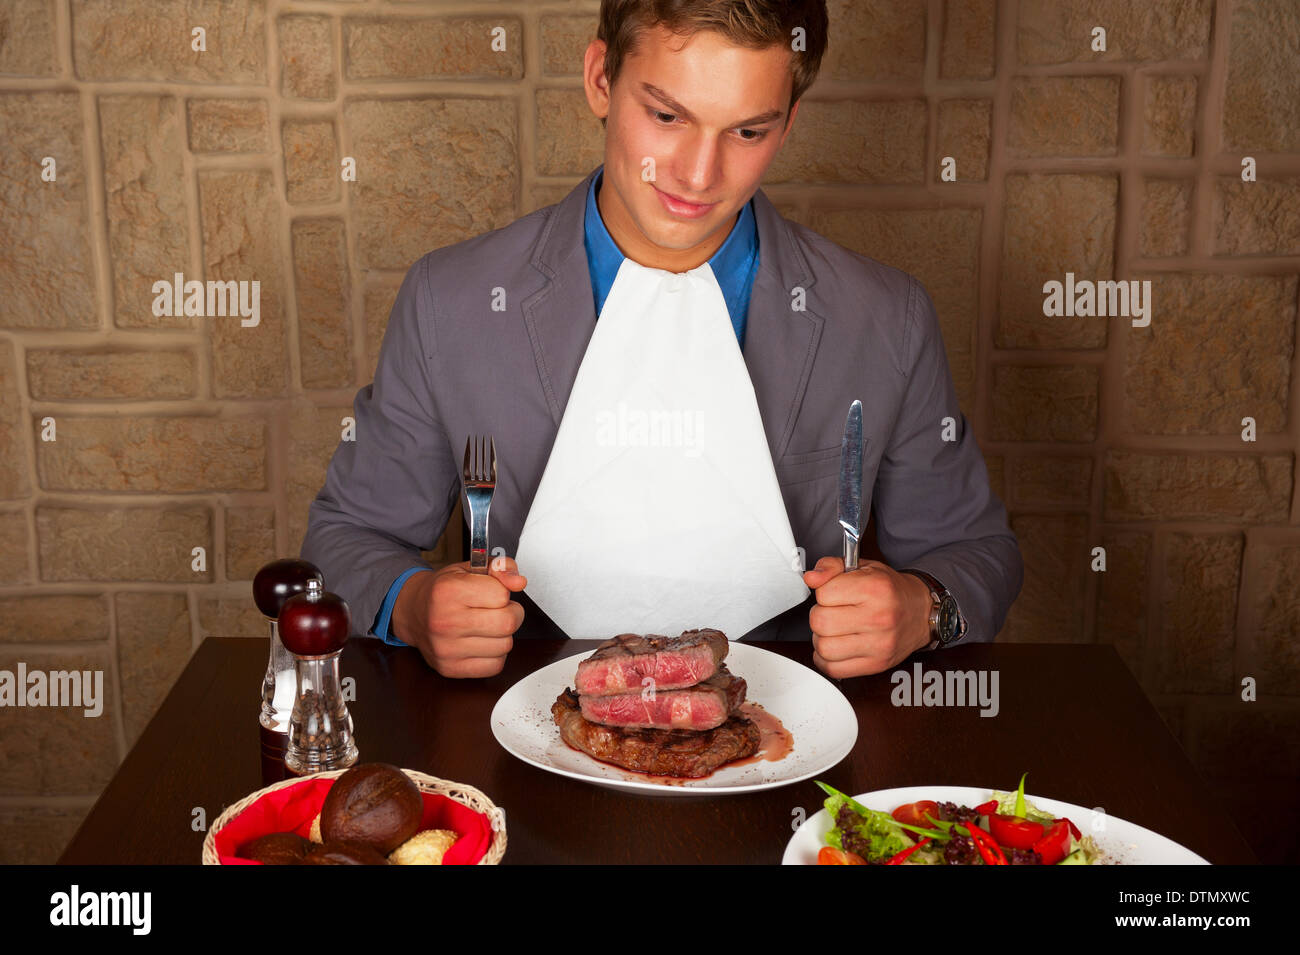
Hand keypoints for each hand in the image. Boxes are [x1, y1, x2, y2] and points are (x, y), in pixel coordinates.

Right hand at [392, 557, 527, 677]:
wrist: (413, 612)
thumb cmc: (443, 590)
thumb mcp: (469, 568)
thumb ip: (500, 568)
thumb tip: (518, 582)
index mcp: (448, 591)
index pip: (501, 595)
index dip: (502, 592)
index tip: (491, 592)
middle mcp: (444, 621)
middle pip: (507, 623)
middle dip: (511, 613)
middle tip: (498, 610)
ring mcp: (446, 648)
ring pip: (505, 645)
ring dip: (503, 635)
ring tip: (487, 625)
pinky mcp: (450, 668)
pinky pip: (495, 666)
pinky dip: (495, 654)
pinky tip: (482, 642)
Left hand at [801, 556, 932, 677]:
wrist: (921, 613)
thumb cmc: (890, 590)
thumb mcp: (863, 567)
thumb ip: (832, 567)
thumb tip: (811, 577)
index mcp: (875, 588)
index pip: (824, 594)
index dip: (823, 593)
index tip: (833, 594)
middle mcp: (879, 617)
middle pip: (821, 622)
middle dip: (819, 615)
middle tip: (831, 612)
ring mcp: (879, 644)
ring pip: (824, 648)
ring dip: (821, 639)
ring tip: (834, 631)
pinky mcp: (876, 664)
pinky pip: (833, 669)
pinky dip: (826, 659)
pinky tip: (836, 647)